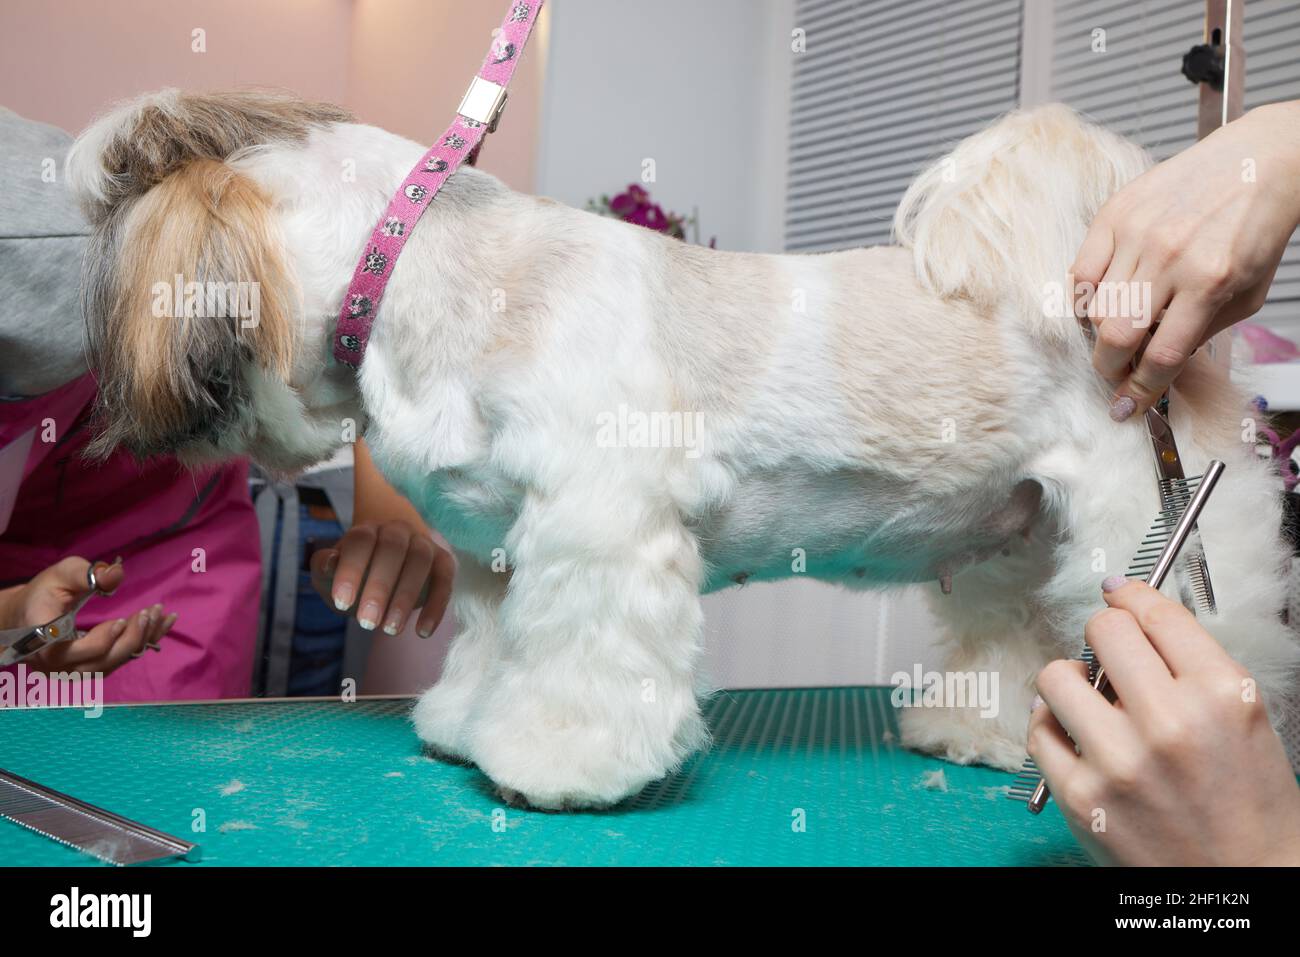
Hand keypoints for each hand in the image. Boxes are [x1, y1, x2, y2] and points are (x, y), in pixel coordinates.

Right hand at [3, 557, 176, 675]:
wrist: (30, 615)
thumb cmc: (45, 592)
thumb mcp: (61, 574)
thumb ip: (86, 574)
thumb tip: (116, 573)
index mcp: (39, 640)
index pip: (69, 652)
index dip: (99, 641)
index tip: (121, 620)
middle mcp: (54, 663)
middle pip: (99, 662)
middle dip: (131, 638)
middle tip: (152, 611)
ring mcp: (72, 670)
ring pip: (112, 663)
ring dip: (141, 640)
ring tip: (160, 614)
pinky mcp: (89, 668)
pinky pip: (118, 660)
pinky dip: (141, 642)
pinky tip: (160, 624)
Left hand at [309, 520, 453, 637]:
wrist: (387, 570)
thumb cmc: (356, 576)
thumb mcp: (330, 575)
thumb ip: (323, 568)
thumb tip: (329, 562)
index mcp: (367, 531)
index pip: (360, 541)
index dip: (351, 569)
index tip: (342, 602)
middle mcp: (397, 531)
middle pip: (393, 549)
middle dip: (379, 587)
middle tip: (367, 623)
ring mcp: (424, 544)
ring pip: (421, 560)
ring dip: (407, 596)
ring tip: (391, 630)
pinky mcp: (443, 563)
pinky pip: (445, 580)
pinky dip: (436, 606)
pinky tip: (423, 632)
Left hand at [1028, 578, 1299, 865]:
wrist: (1246, 884)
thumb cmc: (1252, 805)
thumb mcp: (1245, 719)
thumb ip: (1193, 667)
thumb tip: (1132, 616)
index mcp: (1221, 696)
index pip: (1155, 614)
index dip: (1131, 595)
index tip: (1118, 593)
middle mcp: (1169, 723)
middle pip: (1104, 631)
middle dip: (1105, 633)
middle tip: (1110, 650)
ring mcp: (1118, 761)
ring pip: (1057, 676)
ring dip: (1071, 678)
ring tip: (1088, 693)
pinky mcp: (1081, 796)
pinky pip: (1038, 730)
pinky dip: (1049, 722)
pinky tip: (1070, 728)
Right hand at [1073, 100, 1299, 419]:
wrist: (1261, 162)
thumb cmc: (1257, 228)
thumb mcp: (1247, 293)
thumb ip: (1202, 331)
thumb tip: (1158, 367)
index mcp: (1210, 282)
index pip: (1161, 355)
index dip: (1141, 390)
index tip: (1129, 405)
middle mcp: (1170, 258)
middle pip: (1116, 337)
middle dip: (1110, 368)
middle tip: (1114, 373)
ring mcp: (1137, 233)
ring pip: (1094, 309)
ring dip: (1098, 336)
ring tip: (1111, 337)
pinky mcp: (1115, 214)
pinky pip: (1080, 272)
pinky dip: (1082, 298)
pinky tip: (1098, 303)